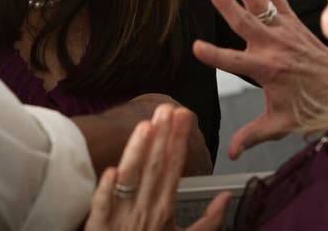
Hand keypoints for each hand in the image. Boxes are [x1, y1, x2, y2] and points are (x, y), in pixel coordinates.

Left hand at [84, 104, 231, 230]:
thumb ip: (209, 221)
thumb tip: (227, 197)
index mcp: (164, 211)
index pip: (173, 170)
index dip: (178, 142)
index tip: (183, 116)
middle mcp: (146, 212)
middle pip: (156, 170)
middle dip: (164, 137)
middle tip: (169, 108)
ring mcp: (122, 219)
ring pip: (132, 181)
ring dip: (138, 153)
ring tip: (146, 125)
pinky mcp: (100, 227)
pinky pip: (103, 207)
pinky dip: (108, 191)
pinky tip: (112, 170)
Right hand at [192, 0, 327, 158]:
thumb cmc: (311, 106)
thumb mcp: (280, 124)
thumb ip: (252, 135)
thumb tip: (230, 153)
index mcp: (265, 71)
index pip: (233, 62)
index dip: (214, 55)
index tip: (196, 47)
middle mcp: (273, 48)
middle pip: (244, 22)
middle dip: (227, 3)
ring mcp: (284, 32)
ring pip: (261, 5)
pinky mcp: (294, 22)